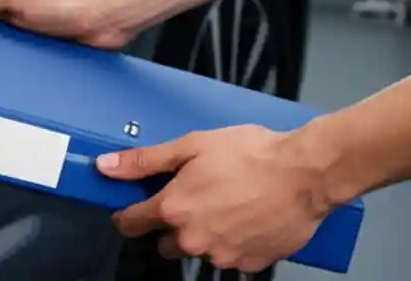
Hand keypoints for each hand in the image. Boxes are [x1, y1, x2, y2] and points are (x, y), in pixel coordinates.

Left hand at [97, 125, 340, 272]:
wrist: (305, 173)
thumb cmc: (250, 154)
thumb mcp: (191, 146)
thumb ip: (144, 160)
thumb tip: (105, 166)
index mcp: (172, 209)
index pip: (131, 223)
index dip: (128, 214)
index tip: (132, 210)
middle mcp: (192, 239)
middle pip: (164, 243)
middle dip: (171, 225)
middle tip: (191, 200)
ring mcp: (221, 256)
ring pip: (197, 251)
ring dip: (202, 235)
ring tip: (224, 206)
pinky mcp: (249, 264)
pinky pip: (228, 257)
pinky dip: (231, 242)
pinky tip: (244, 219)